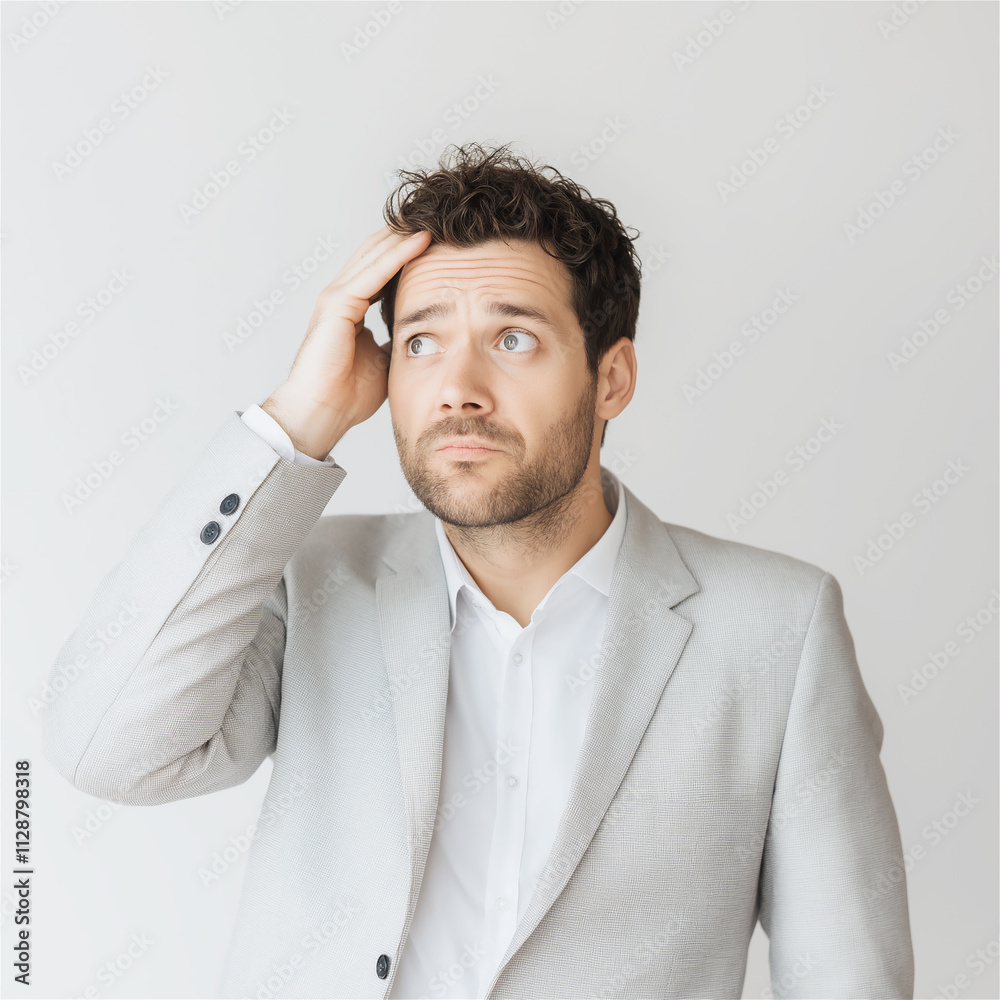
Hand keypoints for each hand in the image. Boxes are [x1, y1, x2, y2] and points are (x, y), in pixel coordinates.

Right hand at [262, 225, 431, 459]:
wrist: (322, 412)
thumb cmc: (347, 394)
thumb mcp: (383, 360)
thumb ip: (395, 341)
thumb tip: (419, 336)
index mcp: (350, 307)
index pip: (380, 269)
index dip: (405, 252)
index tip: (437, 242)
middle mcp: (341, 295)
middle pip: (376, 252)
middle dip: (405, 234)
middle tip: (439, 216)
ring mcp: (337, 297)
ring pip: (376, 255)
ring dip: (405, 235)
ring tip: (435, 218)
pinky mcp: (338, 304)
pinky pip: (374, 273)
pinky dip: (399, 255)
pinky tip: (421, 241)